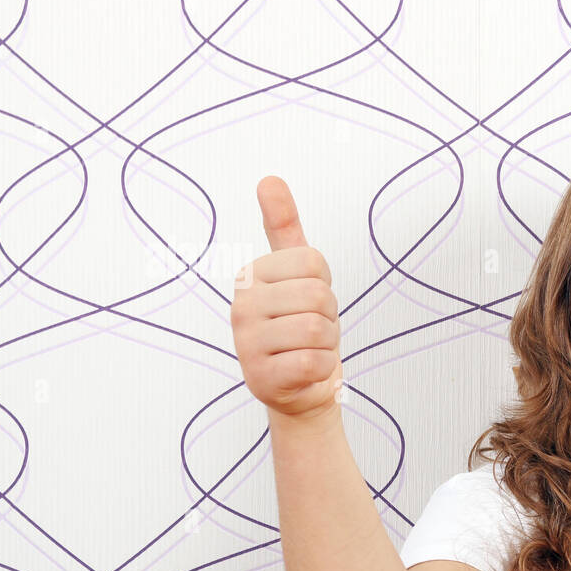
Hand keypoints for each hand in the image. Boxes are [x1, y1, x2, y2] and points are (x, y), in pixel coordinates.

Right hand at [231, 176, 343, 420]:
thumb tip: (269, 179)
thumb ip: (284, 227)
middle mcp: (241, 305)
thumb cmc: (302, 329)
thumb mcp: (298, 275)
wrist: (301, 391)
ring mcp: (246, 343)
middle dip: (329, 318)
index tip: (310, 304)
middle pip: (318, 297)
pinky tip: (305, 372)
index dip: (327, 286)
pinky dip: (321, 371)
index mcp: (250, 275)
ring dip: (327, 345)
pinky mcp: (259, 378)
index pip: (315, 263)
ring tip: (309, 351)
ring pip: (317, 330)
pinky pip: (313, 362)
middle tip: (312, 332)